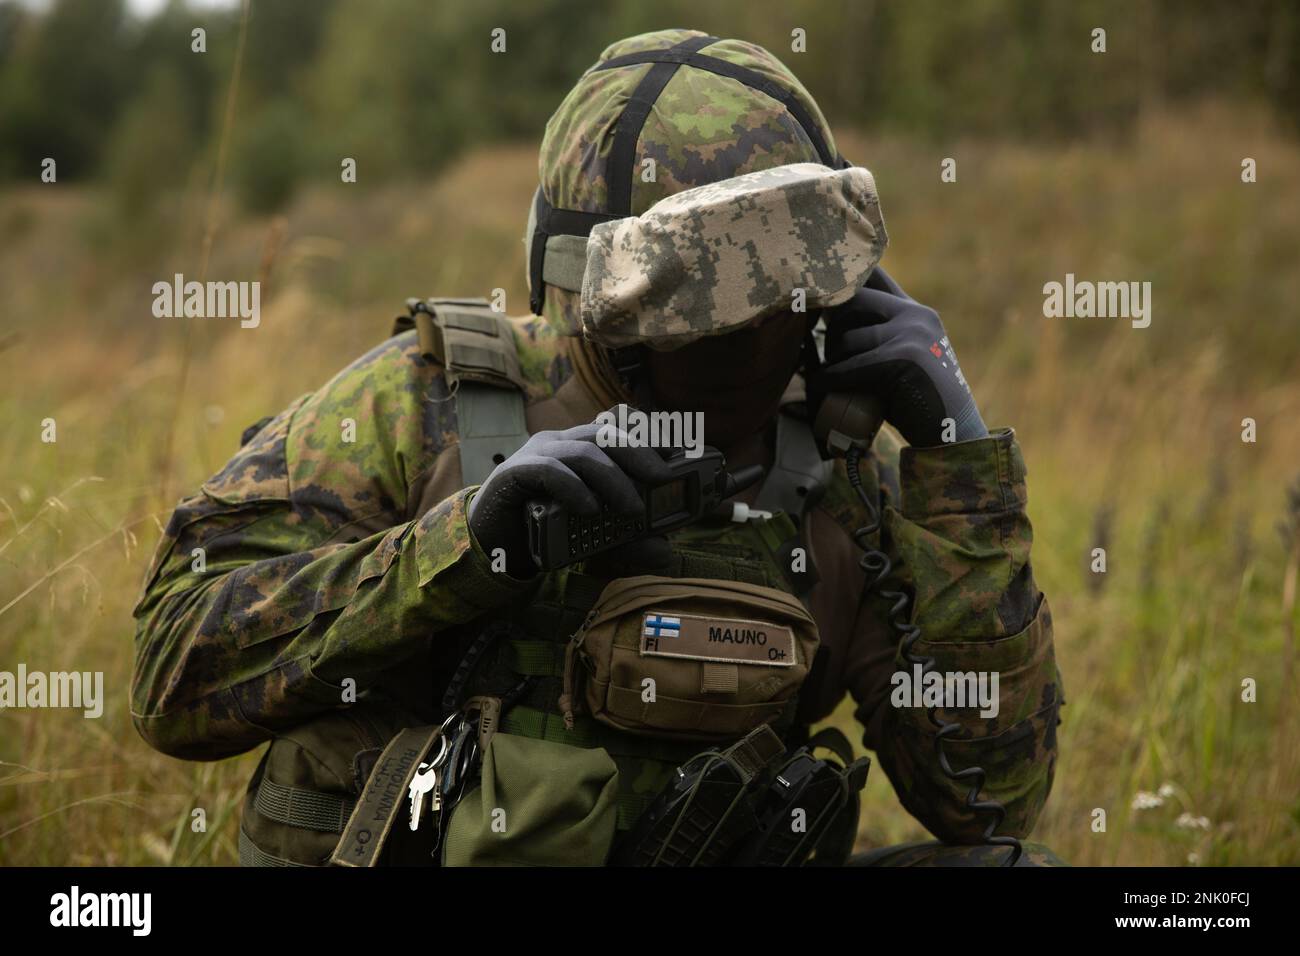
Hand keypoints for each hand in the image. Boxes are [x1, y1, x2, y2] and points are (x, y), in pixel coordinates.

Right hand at [466, 410, 675, 575]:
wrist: (492, 546)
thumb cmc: (546, 532)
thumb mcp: (597, 541)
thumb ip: (629, 544)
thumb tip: (667, 551)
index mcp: (582, 447)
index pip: (619, 423)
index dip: (649, 430)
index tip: (678, 450)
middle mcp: (561, 443)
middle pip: (607, 431)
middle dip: (640, 451)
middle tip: (664, 477)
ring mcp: (537, 454)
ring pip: (583, 449)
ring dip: (614, 478)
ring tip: (632, 509)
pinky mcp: (516, 473)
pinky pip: (550, 470)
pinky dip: (575, 488)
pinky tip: (590, 509)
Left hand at [810, 266, 986, 447]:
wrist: (952, 433)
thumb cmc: (919, 402)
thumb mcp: (904, 358)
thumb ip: (881, 336)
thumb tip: (829, 320)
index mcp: (916, 312)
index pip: (874, 275)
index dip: (843, 282)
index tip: (820, 296)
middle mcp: (915, 316)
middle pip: (853, 302)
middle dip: (832, 327)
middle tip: (829, 354)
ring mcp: (910, 335)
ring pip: (847, 338)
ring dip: (831, 360)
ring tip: (830, 377)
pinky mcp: (901, 359)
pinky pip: (848, 367)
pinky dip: (829, 379)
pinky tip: (820, 386)